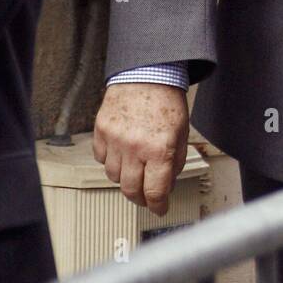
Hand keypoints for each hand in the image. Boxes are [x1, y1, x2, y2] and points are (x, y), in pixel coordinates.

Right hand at [93, 83, 189, 215]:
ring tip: (135, 167)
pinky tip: (121, 151)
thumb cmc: (166, 101)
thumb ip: (175, 162)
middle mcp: (135, 147)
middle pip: (131, 190)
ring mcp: (115, 139)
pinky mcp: (100, 131)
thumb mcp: (182, 133)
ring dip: (125, 177)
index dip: (158, 205)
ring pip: (113, 176)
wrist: (147, 74)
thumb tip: (167, 186)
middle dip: (140, 198)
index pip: (155, 192)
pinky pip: (100, 158)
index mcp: (159, 149)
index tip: (159, 208)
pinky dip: (110, 160)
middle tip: (146, 196)